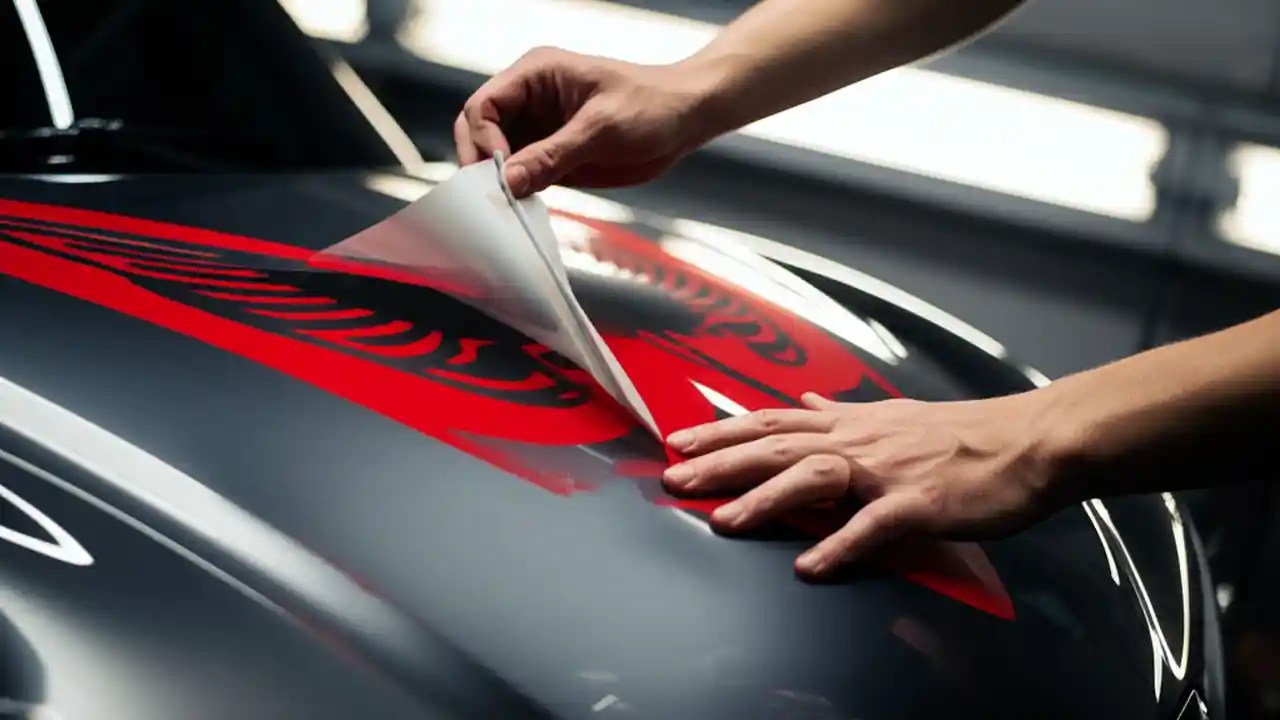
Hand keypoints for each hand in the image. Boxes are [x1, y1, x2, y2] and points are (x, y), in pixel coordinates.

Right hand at [454, 47, 720, 196]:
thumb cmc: (651, 105)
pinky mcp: (553, 157)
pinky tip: (523, 211)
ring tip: (506, 210)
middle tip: (493, 197)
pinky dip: (518, 194)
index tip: (498, 173)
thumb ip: (552, 155)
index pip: (484, 106)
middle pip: (479, 132)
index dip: (482, 140)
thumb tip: (507, 181)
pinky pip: (523, 176)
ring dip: (498, 183)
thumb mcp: (601, 128)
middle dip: (480, 164)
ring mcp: (540, 130)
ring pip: (497, 158)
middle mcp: (530, 100)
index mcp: (536, 75)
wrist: (687, 118)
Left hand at [661, 391, 1068, 578]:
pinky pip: (873, 526)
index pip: (771, 424)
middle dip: (720, 463)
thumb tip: (804, 405)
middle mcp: (860, 442)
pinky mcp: (920, 504)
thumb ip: (843, 415)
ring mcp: (888, 472)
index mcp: (852, 425)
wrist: (1030, 441)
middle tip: (671, 479)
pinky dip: (839, 545)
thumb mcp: (894, 415)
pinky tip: (809, 566)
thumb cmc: (964, 432)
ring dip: (764, 500)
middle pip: (776, 448)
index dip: (721, 432)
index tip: (677, 441)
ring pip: (813, 479)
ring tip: (722, 521)